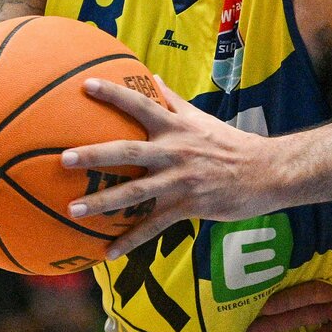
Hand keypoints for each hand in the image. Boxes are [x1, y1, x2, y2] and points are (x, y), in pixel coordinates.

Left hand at [60, 75, 282, 260]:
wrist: (266, 172)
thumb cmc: (231, 144)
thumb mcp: (202, 118)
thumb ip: (173, 101)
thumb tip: (152, 79)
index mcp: (176, 127)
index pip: (141, 104)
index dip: (114, 94)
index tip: (86, 85)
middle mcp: (175, 152)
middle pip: (129, 152)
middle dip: (96, 155)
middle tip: (65, 159)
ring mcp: (180, 181)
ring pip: (136, 193)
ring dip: (103, 202)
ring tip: (73, 210)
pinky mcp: (188, 207)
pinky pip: (153, 227)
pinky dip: (130, 241)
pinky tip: (107, 253)